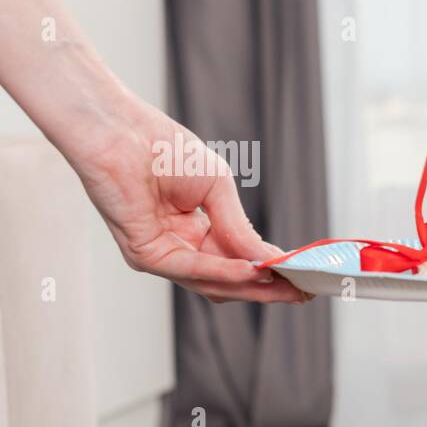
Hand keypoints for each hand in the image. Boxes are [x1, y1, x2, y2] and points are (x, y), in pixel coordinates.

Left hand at [70, 95, 307, 302]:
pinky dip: (224, 270)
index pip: (239, 259)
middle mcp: (181, 247)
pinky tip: (251, 270)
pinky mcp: (145, 255)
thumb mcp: (217, 190)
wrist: (122, 133)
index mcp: (198, 230)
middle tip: (303, 293)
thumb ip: (239, 228)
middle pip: (230, 280)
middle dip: (268, 288)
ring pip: (214, 282)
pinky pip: (191, 269)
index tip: (304, 278)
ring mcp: (163, 253)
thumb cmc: (165, 149)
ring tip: (287, 286)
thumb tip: (271, 260)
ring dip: (252, 286)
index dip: (271, 270)